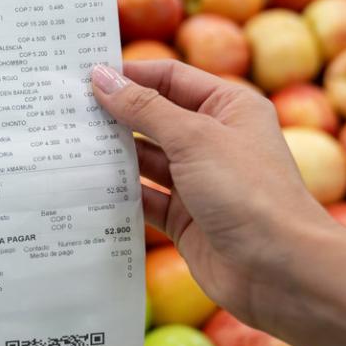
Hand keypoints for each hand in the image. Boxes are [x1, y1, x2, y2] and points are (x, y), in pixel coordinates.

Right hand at [91, 59, 330, 324]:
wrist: (282, 271)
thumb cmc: (248, 191)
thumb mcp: (193, 138)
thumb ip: (144, 108)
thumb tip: (101, 77)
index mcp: (228, 108)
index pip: (170, 78)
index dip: (129, 75)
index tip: (81, 75)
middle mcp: (215, 140)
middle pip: (154, 118)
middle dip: (115, 115)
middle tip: (64, 110)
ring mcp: (199, 182)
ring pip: (146, 160)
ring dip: (112, 155)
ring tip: (65, 145)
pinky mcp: (186, 219)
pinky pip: (145, 198)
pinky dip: (119, 193)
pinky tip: (84, 186)